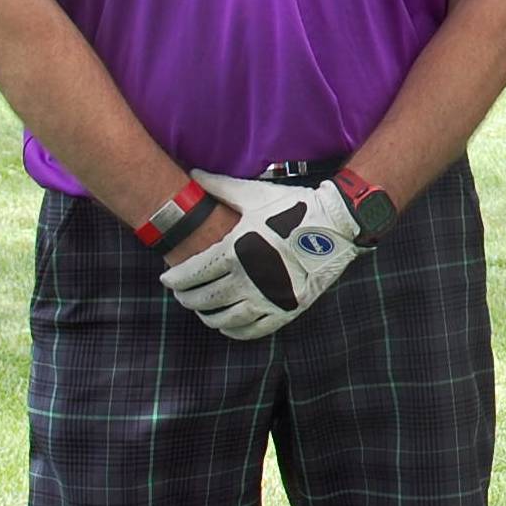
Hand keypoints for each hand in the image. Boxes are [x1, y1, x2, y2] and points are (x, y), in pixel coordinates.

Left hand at [159, 172, 365, 339]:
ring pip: (225, 319)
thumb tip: (192, 174)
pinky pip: (253, 330)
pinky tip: (228, 324)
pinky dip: (235, 331)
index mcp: (237, 250)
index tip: (167, 278)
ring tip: (203, 309)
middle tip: (181, 294)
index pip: (192, 273)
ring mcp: (269, 297)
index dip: (174, 279)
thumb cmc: (295, 207)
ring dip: (208, 316)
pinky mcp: (287, 309)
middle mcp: (249, 278)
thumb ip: (220, 187)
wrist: (338, 224)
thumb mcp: (255, 196)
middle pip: (204, 299)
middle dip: (186, 298)